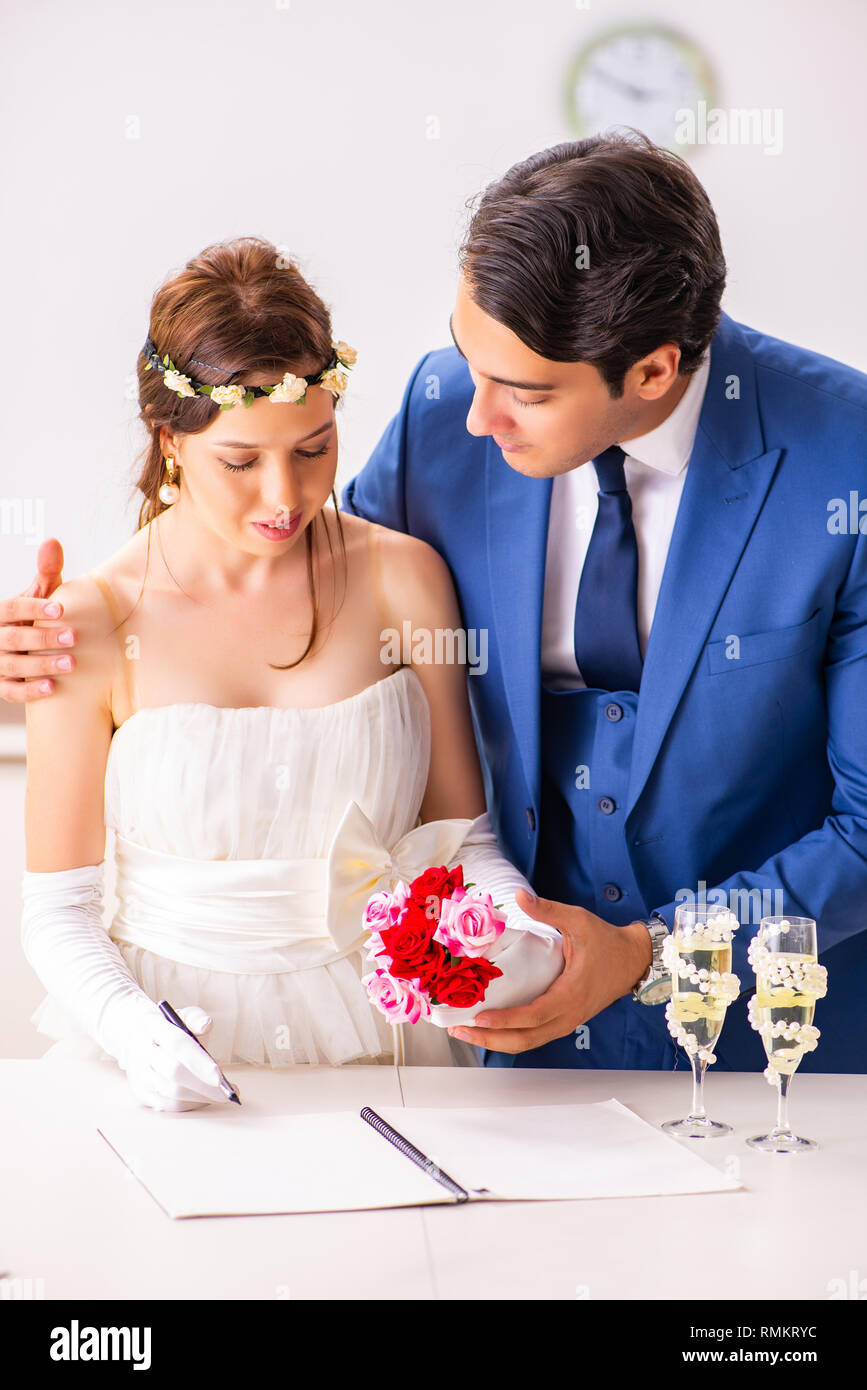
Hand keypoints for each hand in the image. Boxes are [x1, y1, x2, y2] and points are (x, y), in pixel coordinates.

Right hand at [0, 538, 72, 702]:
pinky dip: (29, 690)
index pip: (11, 608)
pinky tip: (52, 687)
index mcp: (2, 613)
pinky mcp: (2, 684)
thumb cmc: (34, 617)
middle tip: (73, 637)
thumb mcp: (39, 594)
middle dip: (43, 638)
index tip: (60, 609)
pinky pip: (11, 690)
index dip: (34, 608)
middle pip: (13, 638)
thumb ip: (46, 571)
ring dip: (40, 665)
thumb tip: (52, 542)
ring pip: (12, 665)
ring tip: (70, 664)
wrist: (23, 647)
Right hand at [119, 1003, 231, 1112]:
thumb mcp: (182, 1015)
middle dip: (204, 1086)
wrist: (137, 1035)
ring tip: (221, 1095)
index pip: (177, 1044)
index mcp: (154, 1025)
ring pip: (171, 1093)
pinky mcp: (140, 1091)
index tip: (220, 1078)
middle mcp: (142, 1050)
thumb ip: (196, 1018)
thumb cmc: (169, 1027)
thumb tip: (206, 1025)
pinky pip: (167, 1105)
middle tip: (228, 1093)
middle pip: (174, 1073)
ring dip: (200, 1098)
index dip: (199, 1062)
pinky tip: (204, 1099)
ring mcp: (139, 1073)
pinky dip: (189, 1105)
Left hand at [448, 889, 652, 1053]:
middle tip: (460, 1030)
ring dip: (497, 1041)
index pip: (534, 1015)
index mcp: (572, 993)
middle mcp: (569, 1015)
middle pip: (526, 1039)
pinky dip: (511, 1036)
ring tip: (466, 1032)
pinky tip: (490, 1029)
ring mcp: (568, 1022)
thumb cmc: (605, 940)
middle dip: (491, 1039)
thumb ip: (548, 910)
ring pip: (529, 1042)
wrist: (632, 960)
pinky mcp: (565, 1021)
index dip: (506, 1020)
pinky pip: (535, 1036)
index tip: (480, 1018)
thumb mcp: (578, 920)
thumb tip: (519, 895)